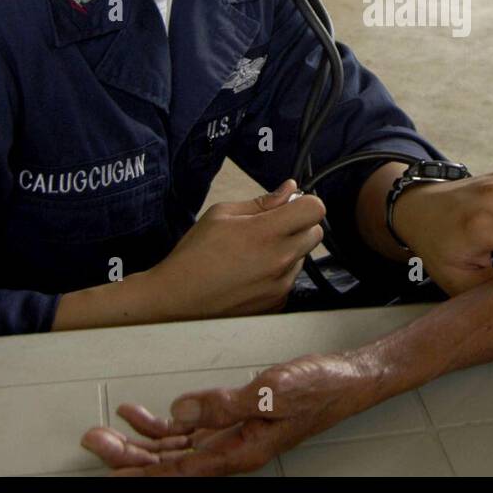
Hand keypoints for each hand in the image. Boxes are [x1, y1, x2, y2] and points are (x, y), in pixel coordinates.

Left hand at [81, 351, 375, 475]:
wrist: (346, 378)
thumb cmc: (319, 387)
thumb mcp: (270, 392)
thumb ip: (223, 404)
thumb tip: (181, 410)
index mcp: (240, 451)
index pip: (178, 470)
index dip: (140, 470)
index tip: (109, 465)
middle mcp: (232, 449)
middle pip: (170, 464)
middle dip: (129, 456)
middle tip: (94, 443)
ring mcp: (232, 437)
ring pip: (176, 450)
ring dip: (142, 441)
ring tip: (109, 431)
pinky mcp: (236, 421)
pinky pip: (192, 431)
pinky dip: (165, 424)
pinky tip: (146, 415)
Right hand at [143, 179, 324, 319]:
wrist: (176, 298)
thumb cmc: (195, 254)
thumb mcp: (221, 214)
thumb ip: (262, 201)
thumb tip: (289, 189)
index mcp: (266, 233)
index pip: (315, 209)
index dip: (305, 202)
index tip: (291, 205)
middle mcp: (280, 260)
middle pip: (316, 232)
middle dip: (299, 225)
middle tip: (271, 227)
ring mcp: (280, 285)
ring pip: (303, 257)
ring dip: (288, 251)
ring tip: (254, 254)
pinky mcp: (277, 303)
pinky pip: (290, 279)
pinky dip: (279, 273)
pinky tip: (252, 273)